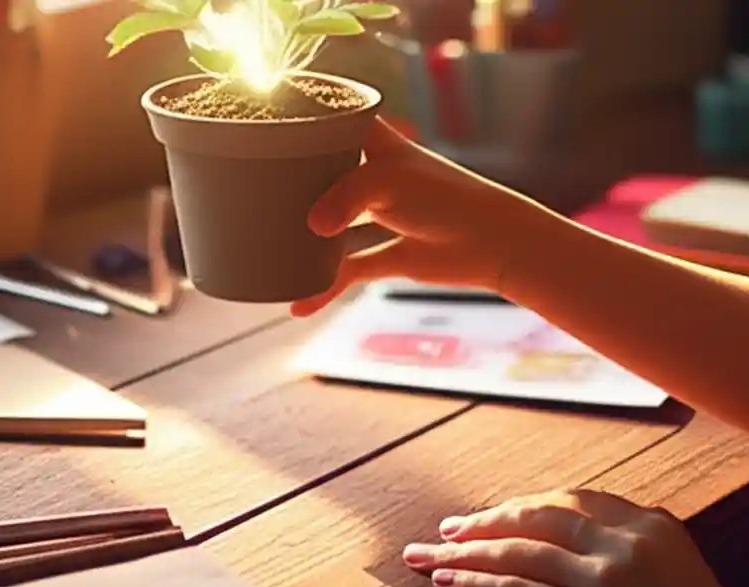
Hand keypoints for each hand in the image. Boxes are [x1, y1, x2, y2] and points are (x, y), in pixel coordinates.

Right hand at [291, 118, 534, 316]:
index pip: (338, 122)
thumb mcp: (388, 183)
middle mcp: (377, 177)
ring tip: (268, 247)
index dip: (309, 119)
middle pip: (327, 175)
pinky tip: (300, 305)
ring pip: (334, 226)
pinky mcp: (393, 254)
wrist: (495, 243)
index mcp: (378, 144)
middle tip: (254, 191)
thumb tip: (312, 229)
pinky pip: (350, 271)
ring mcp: (384, 215)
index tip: (270, 123)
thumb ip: (344, 198)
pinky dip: (326, 287)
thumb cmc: (446, 197)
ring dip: (306, 239)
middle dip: (296, 184)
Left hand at [402, 490, 748, 586]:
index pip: (573, 499)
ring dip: (466, 550)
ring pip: (522, 548)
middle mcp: (631, 540)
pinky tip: (451, 582)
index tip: (490, 515)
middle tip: (446, 529)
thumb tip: (578, 548)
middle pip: (539, 514)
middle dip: (485, 520)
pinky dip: (479, 583)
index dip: (522, 505)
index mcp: (655, 524)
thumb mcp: (680, 579)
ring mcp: (613, 575)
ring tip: (430, 555)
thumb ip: (637, 553)